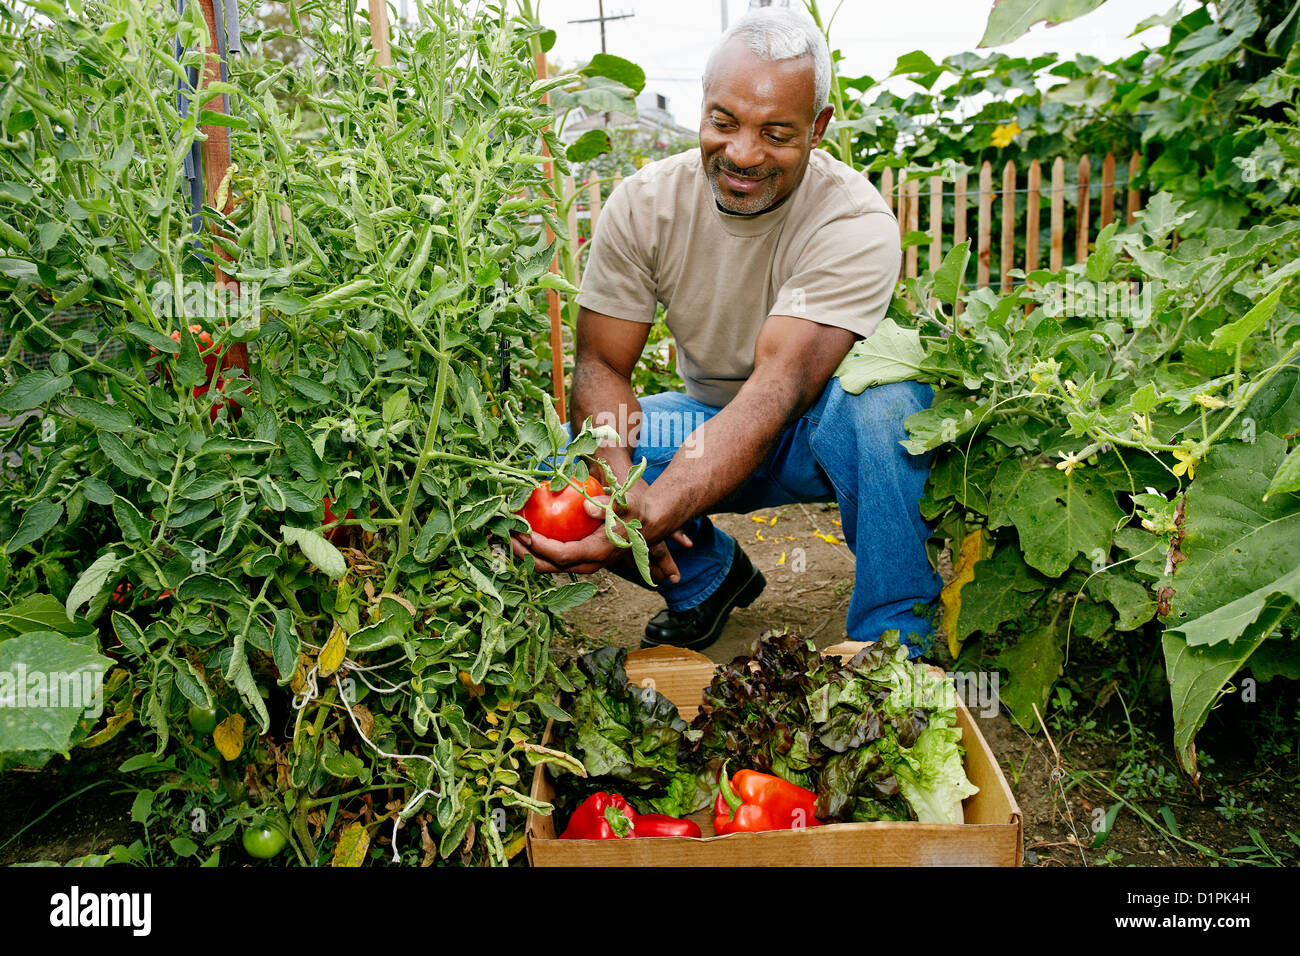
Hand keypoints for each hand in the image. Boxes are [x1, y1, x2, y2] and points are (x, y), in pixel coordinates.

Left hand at [510, 485, 691, 581]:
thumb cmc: (635, 510)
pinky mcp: (577, 556)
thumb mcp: (627, 503)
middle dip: (524, 554)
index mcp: (596, 554)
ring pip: (547, 564)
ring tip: (506, 535)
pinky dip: (534, 547)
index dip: (540, 546)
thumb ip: (609, 504)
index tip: (523, 532)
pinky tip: (521, 531)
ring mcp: (581, 562)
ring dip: (525, 553)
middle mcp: (586, 564)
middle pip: (549, 566)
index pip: (562, 555)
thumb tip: (587, 505)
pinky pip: (551, 556)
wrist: (647, 521)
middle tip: (505, 535)